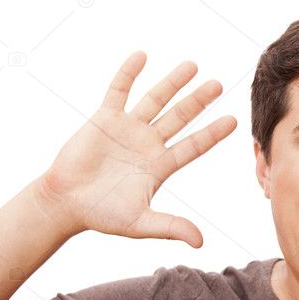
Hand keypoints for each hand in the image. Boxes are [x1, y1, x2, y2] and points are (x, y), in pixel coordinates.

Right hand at [33, 51, 236, 244]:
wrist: (65, 202)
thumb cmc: (102, 215)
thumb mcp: (140, 223)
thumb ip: (170, 227)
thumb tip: (200, 243)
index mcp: (160, 166)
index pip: (193, 146)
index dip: (212, 134)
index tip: (233, 121)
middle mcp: (148, 143)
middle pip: (180, 117)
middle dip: (198, 101)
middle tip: (219, 84)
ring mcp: (128, 128)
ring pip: (155, 100)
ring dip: (172, 82)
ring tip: (193, 65)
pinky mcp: (104, 119)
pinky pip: (118, 91)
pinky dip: (129, 73)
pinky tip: (142, 56)